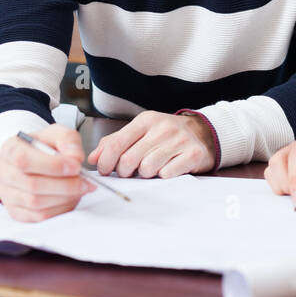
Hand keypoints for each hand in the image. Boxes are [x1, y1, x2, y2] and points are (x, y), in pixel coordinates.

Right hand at [0, 124, 93, 221]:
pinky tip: (71, 198)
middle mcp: (3, 172)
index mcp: (9, 149)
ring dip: (64, 198)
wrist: (34, 159)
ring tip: (81, 189)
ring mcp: (7, 194)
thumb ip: (67, 140)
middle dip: (65, 185)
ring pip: (36, 203)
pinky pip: (38, 216)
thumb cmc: (43, 147)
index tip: (76, 166)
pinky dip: (60, 209)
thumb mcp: (56, 133)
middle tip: (85, 181)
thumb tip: (74, 157)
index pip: (24, 160)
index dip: (52, 165)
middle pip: (32, 185)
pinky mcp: (15, 211)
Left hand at [87, 111, 217, 177]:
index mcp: (145, 120)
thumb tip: (93, 158)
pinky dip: (164, 176)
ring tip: (151, 168)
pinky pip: (167, 174)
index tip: (105, 170)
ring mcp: (179, 141)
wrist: (202, 133)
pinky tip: (167, 169)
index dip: (106, 161)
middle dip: (125, 171)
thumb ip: (115, 142)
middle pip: (129, 159)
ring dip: (146, 174)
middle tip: (129, 172)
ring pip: (147, 168)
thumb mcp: (140, 132)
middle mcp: (162, 128)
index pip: (116, 143)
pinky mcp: (192, 154)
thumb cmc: (166, 135)